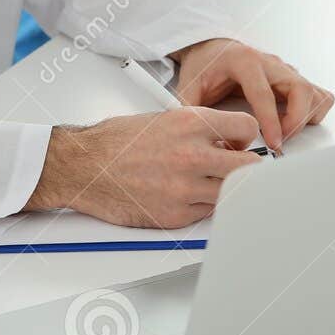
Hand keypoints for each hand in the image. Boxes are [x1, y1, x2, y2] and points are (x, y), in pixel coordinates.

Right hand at [25, 108, 263, 228]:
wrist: (84, 166)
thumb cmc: (117, 141)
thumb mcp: (163, 119)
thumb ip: (198, 129)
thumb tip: (225, 141)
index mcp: (190, 123)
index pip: (247, 128)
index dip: (246, 137)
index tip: (239, 142)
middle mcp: (192, 155)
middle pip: (250, 166)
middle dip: (247, 166)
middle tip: (235, 165)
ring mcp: (185, 188)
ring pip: (232, 192)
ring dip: (224, 187)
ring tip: (206, 180)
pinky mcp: (175, 215)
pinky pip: (207, 212)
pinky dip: (201, 205)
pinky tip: (183, 194)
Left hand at [173, 37, 332, 153]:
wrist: (213, 49)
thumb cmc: (205, 64)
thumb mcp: (189, 83)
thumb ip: (189, 107)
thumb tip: (196, 134)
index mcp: (244, 61)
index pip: (264, 93)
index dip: (271, 121)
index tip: (274, 143)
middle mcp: (270, 63)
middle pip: (300, 89)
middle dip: (296, 120)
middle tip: (280, 141)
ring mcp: (284, 70)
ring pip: (314, 93)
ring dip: (306, 117)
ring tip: (284, 132)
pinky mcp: (293, 79)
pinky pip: (318, 95)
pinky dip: (312, 112)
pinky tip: (291, 122)